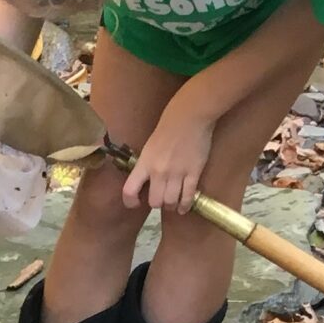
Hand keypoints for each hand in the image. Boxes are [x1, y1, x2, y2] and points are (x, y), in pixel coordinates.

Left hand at [120, 95, 215, 216]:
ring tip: (172, 203)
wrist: (190, 116)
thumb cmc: (168, 127)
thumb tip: (146, 181)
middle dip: (157, 204)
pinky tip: (184, 207)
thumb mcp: (149, 147)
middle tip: (160, 200)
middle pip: (154, 202)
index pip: (129, 190)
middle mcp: (159, 171)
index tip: (135, 203)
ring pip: (171, 202)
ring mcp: (177, 173)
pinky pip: (188, 196)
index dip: (130, 202)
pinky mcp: (194, 172)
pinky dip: (185, 205)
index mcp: (145, 163)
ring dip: (171, 206)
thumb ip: (146, 165)